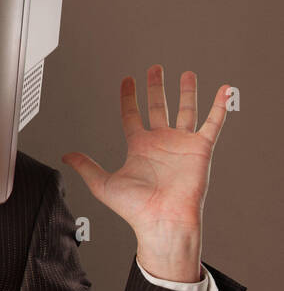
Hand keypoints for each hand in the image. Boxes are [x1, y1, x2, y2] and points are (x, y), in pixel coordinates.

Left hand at [62, 65, 230, 282]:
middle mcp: (160, 143)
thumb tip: (66, 155)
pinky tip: (224, 90)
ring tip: (186, 74)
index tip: (127, 80)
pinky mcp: (200, 149)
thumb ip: (85, 166)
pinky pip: (213, 123)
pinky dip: (219, 106)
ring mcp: (181, 144)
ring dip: (186, 92)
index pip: (132, 115)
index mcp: (139, 147)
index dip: (128, 97)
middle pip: (157, 107)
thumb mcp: (102, 184)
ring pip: (185, 110)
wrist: (162, 221)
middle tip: (155, 69)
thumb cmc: (135, 209)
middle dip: (156, 87)